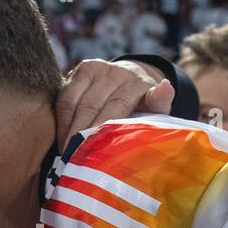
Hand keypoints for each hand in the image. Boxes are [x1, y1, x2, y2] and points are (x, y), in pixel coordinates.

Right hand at [55, 59, 174, 147]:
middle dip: (81, 134)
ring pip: (74, 101)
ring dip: (68, 129)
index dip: (102, 128)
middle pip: (92, 105)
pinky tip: (62, 138)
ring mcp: (98, 68)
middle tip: (74, 160)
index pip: (117, 105)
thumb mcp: (157, 109)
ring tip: (67, 153)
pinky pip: (65, 97)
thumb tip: (166, 88)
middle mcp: (118, 71)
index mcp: (139, 82)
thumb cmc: (144, 106)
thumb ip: (161, 102)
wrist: (132, 81)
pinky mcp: (82, 69)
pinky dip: (62, 120)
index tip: (92, 150)